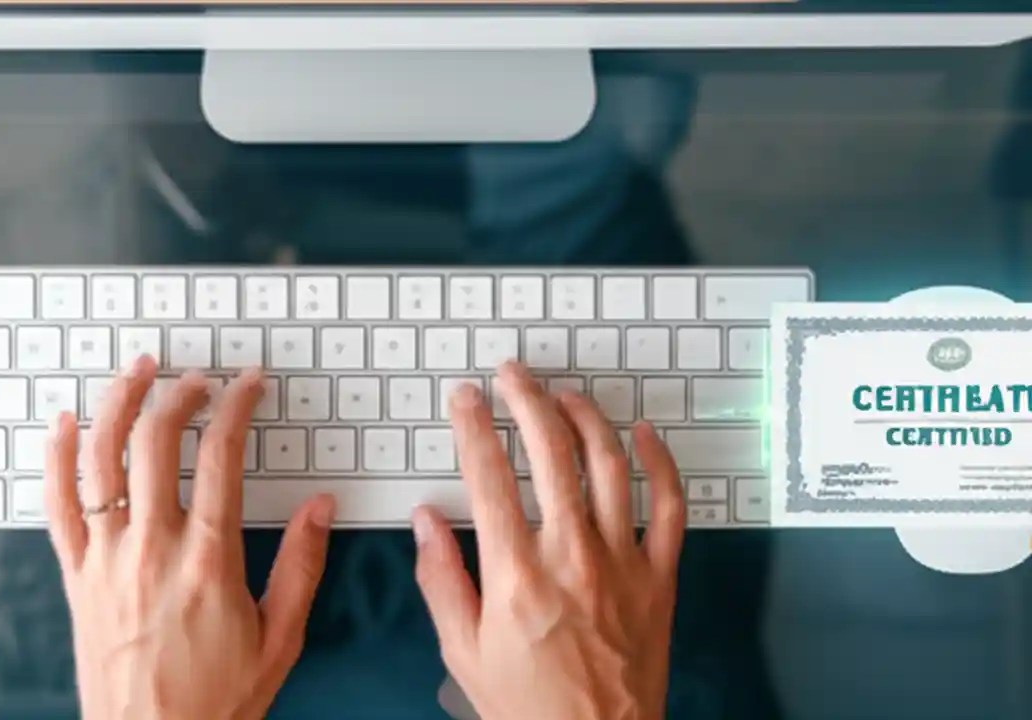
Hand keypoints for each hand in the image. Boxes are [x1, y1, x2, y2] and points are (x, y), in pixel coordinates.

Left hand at [43, 355, 335, 719]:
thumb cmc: (213, 701)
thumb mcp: (279, 639)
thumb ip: (302, 567)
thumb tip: (322, 508)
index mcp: (207, 560)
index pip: (220, 457)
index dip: (235, 407)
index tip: (246, 384)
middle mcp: (151, 548)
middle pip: (154, 442)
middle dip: (178, 394)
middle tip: (196, 378)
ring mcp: (105, 558)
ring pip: (101, 459)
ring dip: (117, 404)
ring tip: (137, 372)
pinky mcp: (75, 576)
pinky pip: (56, 504)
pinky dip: (56, 457)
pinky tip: (65, 422)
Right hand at [413, 362, 685, 719]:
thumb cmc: (528, 705)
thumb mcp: (463, 650)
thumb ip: (441, 579)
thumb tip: (425, 520)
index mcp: (515, 575)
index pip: (488, 476)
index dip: (473, 425)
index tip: (466, 398)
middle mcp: (570, 556)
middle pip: (550, 453)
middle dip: (526, 400)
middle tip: (512, 374)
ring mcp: (621, 562)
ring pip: (608, 465)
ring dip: (584, 417)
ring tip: (562, 394)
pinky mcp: (658, 576)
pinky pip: (669, 505)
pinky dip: (659, 462)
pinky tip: (643, 434)